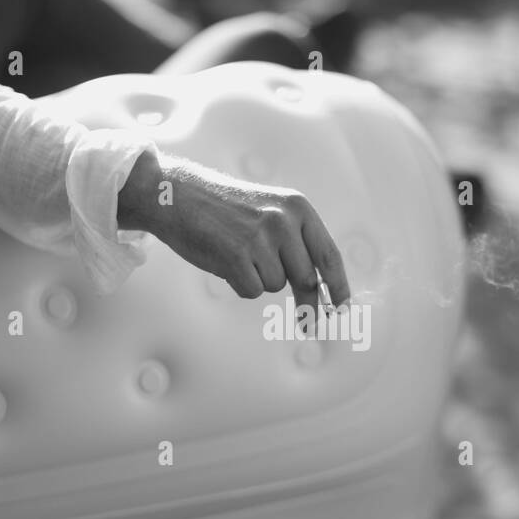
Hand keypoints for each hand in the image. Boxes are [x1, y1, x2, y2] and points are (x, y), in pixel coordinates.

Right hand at [117, 150, 350, 311]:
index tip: (341, 308)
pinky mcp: (238, 256)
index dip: (339, 286)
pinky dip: (238, 283)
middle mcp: (284, 220)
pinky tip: (224, 259)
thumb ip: (295, 242)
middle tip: (307, 323)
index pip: (328, 254)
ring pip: (275, 286)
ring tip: (237, 254)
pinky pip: (251, 290)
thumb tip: (318, 289)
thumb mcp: (269, 212)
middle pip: (306, 279)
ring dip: (257, 279)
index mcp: (298, 208)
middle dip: (306, 302)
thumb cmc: (223, 209)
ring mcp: (261, 238)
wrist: (177, 195)